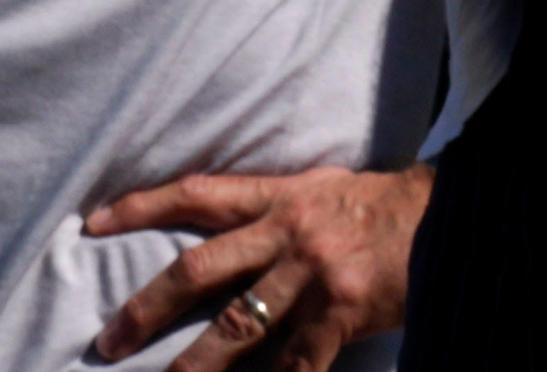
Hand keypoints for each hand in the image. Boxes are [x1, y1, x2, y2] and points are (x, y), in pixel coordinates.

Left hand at [85, 164, 428, 368]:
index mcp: (278, 197)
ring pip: (238, 326)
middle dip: (147, 305)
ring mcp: (314, 275)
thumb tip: (224, 231)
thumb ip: (272, 210)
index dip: (143, 206)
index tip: (95, 223)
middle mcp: (287, 232)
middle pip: (200, 268)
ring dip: (196, 364)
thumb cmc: (381, 207)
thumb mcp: (320, 191)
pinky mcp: (343, 312)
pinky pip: (298, 363)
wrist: (451, 214)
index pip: (196, 193)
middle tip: (108, 339)